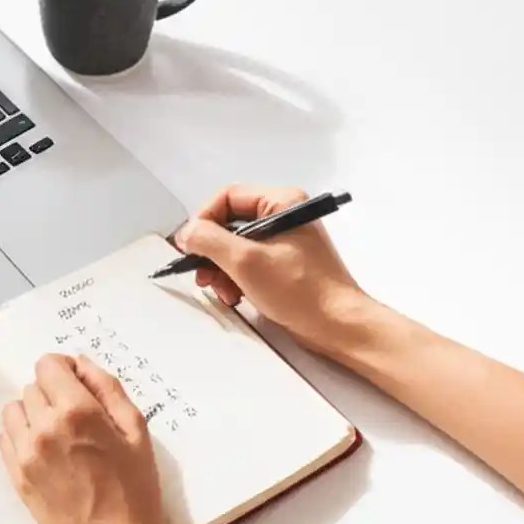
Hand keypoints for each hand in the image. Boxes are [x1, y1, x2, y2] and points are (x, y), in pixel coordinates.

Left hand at [0, 354, 169, 523]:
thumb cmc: (136, 491)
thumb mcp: (136, 432)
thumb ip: (108, 389)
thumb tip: (81, 363)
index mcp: (77, 412)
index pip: (47, 365)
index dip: (63, 370)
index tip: (76, 384)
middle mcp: (44, 427)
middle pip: (32, 387)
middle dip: (53, 393)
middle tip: (76, 418)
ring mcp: (25, 454)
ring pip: (14, 411)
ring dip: (33, 414)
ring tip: (58, 435)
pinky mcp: (16, 476)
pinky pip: (5, 439)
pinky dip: (22, 437)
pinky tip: (46, 453)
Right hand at [176, 185, 371, 354]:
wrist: (337, 326)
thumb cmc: (304, 292)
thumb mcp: (246, 261)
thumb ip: (209, 241)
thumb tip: (186, 233)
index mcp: (281, 203)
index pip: (227, 197)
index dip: (204, 220)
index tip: (191, 245)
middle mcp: (283, 217)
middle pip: (229, 223)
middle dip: (211, 251)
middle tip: (203, 272)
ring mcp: (283, 241)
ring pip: (234, 246)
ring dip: (221, 269)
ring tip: (222, 290)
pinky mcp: (282, 264)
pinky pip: (246, 263)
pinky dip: (234, 279)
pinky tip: (235, 295)